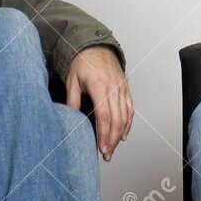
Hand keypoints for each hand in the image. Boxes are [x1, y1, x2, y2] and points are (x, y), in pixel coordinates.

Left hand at [66, 46, 133, 161]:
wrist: (95, 46)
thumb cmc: (82, 62)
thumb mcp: (71, 80)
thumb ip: (72, 100)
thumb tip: (70, 120)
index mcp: (99, 86)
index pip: (104, 116)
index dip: (104, 134)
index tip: (101, 148)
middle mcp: (113, 88)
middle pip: (117, 120)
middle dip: (112, 140)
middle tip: (107, 154)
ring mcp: (121, 88)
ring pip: (125, 116)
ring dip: (120, 135)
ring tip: (113, 148)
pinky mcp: (125, 88)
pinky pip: (130, 108)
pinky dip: (128, 123)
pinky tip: (123, 134)